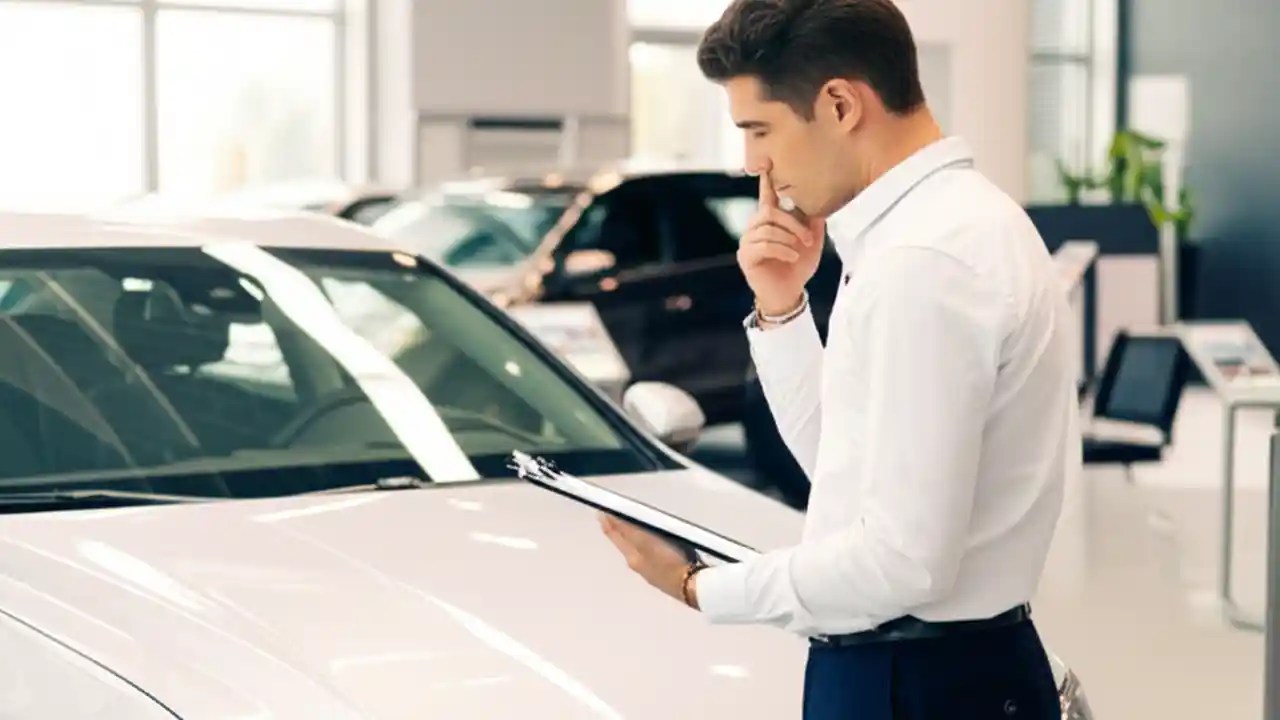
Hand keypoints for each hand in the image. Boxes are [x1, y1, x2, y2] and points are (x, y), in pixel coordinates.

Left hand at [599, 513, 697, 606]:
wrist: (693, 587)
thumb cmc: (669, 564)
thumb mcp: (646, 542)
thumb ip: (628, 530)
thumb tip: (611, 517)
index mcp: (632, 557)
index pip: (615, 536)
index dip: (607, 522)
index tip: (601, 511)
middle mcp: (639, 564)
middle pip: (624, 543)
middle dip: (616, 530)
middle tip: (609, 518)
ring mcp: (652, 569)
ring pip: (636, 549)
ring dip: (630, 537)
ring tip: (626, 527)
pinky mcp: (666, 570)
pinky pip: (650, 553)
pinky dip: (646, 544)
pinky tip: (652, 542)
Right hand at [737, 170, 825, 314]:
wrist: (789, 294)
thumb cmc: (798, 267)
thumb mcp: (812, 241)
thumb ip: (814, 221)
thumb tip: (823, 200)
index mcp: (770, 221)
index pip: (767, 195)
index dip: (766, 180)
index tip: (766, 163)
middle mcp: (755, 227)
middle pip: (769, 211)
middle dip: (792, 223)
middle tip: (808, 238)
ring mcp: (748, 242)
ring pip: (767, 228)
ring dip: (789, 238)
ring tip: (800, 250)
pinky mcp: (746, 256)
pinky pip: (764, 244)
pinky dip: (782, 250)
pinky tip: (792, 258)